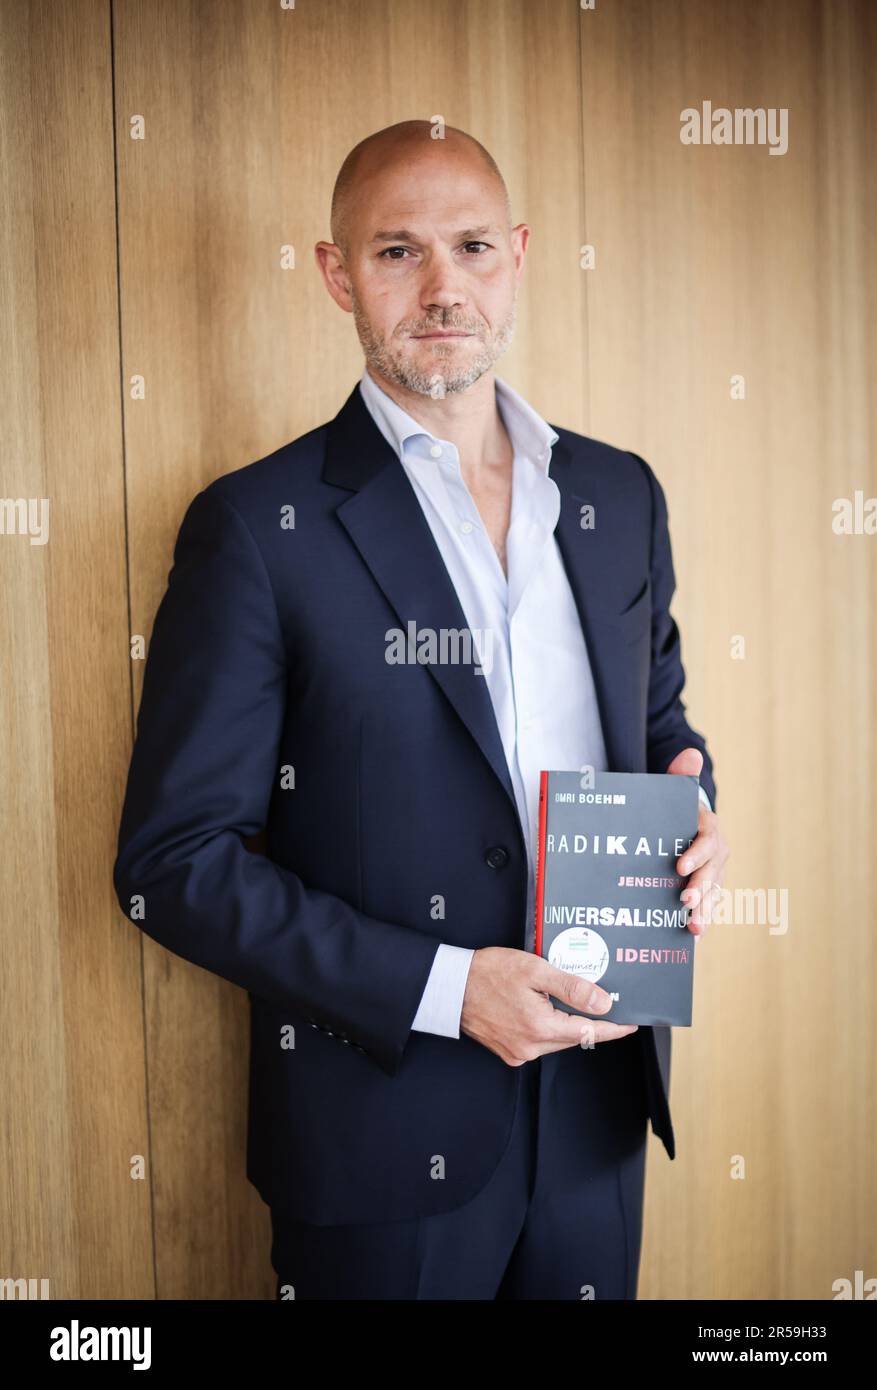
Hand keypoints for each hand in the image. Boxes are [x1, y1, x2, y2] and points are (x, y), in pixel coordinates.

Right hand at [460, 947, 638, 1065]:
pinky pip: (539, 1041)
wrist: (448, 986)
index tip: (631, 1024)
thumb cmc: (487, 972)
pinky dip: (547, 1026)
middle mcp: (530, 1047)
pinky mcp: (508, 1051)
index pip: (589, 1032)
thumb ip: (572, 988)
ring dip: (566, 1022)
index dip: (613, 1028)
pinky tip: (544, 1007)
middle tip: (601, 1000)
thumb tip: (603, 1004)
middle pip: (574, 1037)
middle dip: (589, 1021)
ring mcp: (517, 1052)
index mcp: (540, 1027)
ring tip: (568, 998)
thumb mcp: (535, 970)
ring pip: (556, 1039)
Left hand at [666, 747, 730, 936]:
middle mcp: (717, 852)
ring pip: (712, 893)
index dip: (696, 854)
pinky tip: (693, 938)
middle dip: (700, 889)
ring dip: (704, 910)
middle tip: (685, 902)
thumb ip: (681, 774)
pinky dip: (702, 918)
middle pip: (711, 872)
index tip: (679, 866)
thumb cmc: (676, 808)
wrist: (685, 823)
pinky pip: (707, 904)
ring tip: (694, 928)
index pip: (707, 842)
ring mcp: (714, 872)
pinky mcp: (708, 888)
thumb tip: (691, 753)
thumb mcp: (676, 790)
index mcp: (710, 829)